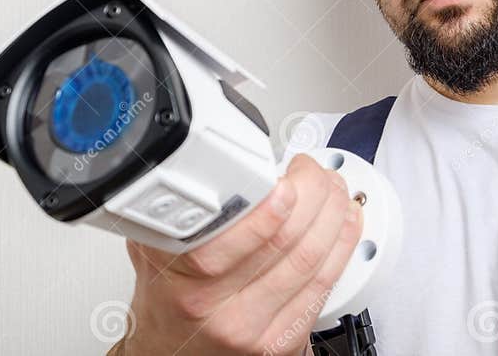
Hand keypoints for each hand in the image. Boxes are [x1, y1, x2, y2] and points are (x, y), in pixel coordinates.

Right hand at [117, 153, 363, 355]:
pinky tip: (345, 223)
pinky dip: (342, 246)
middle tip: (312, 171)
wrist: (170, 350)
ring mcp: (252, 328)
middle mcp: (216, 307)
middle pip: (283, 241)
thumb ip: (178, 206)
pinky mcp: (281, 342)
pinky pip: (324, 287)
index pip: (227, 236)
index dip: (266, 203)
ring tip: (333, 189)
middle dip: (311, 192)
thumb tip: (209, 160)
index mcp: (181, 277)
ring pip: (309, 260)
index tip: (283, 176)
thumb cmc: (167, 296)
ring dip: (332, 214)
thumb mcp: (153, 245)